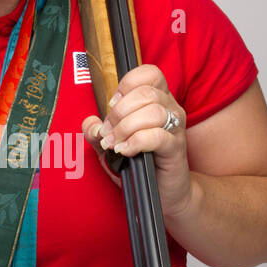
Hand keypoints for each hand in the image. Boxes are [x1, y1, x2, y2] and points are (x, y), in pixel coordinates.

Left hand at [81, 64, 193, 217]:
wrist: (164, 192)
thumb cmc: (141, 164)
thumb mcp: (113, 144)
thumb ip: (97, 133)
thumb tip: (91, 124)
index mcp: (158, 99)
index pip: (149, 73)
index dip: (127, 85)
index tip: (112, 105)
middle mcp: (170, 109)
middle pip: (146, 92)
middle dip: (119, 112)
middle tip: (108, 132)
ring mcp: (176, 128)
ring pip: (153, 111)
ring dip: (126, 127)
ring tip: (115, 143)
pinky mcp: (176, 148)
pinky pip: (157, 136)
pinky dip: (135, 142)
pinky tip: (125, 151)